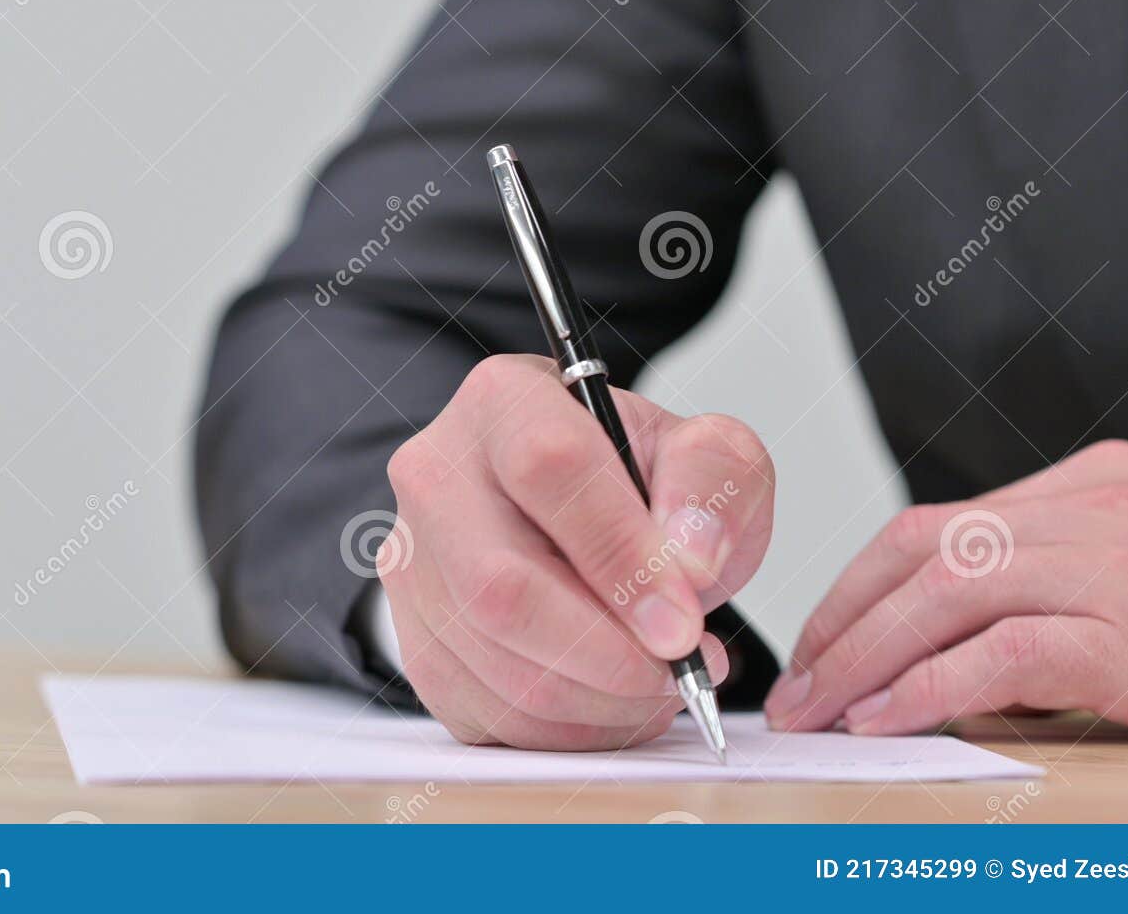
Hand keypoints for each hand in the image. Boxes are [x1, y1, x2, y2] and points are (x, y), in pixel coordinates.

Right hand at [382, 354, 774, 748]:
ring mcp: (412, 566)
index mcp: (504, 401)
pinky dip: (570, 727)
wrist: (580, 516)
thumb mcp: (705, 450)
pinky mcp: (415, 641)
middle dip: (610, 652)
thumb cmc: (637, 480)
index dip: (622, 555)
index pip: (549, 469)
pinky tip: (615, 699)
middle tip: (681, 668)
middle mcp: (436, 477)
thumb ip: (714, 477)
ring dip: (601, 698)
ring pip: (498, 663)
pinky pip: (489, 713)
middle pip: (502, 587)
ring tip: (662, 681)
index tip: (683, 619)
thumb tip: (690, 556)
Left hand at [766, 440, 1127, 742]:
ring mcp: (1111, 568)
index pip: (940, 522)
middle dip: (843, 616)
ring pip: (943, 593)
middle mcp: (1088, 512)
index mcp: (1092, 485)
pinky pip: (1002, 656)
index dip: (868, 582)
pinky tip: (890, 717)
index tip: (832, 632)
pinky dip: (930, 687)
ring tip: (821, 707)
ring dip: (863, 653)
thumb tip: (987, 650)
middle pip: (920, 548)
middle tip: (801, 679)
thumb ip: (1078, 578)